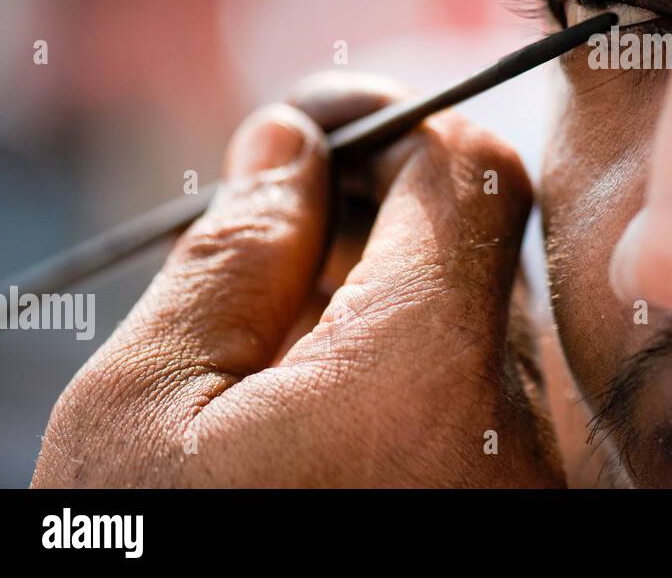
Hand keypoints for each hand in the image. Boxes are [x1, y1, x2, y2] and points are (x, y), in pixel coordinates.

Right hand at [32, 73, 564, 486]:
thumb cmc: (154, 568)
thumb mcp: (143, 412)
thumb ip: (230, 258)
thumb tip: (287, 141)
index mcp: (427, 370)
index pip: (475, 176)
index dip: (401, 136)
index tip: (330, 149)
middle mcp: (513, 422)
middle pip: (477, 252)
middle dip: (381, 234)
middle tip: (280, 267)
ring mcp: (527, 476)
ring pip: (480, 328)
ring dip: (391, 314)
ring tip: (288, 373)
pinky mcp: (523, 509)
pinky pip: (486, 404)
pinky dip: (414, 384)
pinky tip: (330, 429)